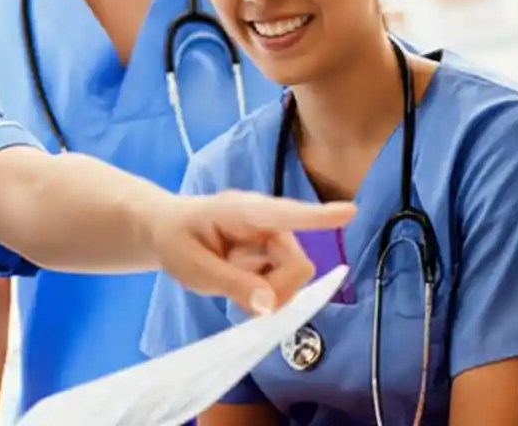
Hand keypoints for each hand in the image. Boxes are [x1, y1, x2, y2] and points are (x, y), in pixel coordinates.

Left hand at [147, 190, 354, 314]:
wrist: (168, 231)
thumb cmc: (177, 240)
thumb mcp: (192, 267)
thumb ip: (230, 283)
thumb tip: (270, 306)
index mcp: (240, 211)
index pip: (282, 214)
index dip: (316, 216)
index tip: (349, 212)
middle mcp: (266, 220)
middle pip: (297, 265)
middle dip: (276, 291)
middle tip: (241, 301)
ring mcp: (273, 237)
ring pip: (294, 277)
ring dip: (269, 292)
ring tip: (233, 283)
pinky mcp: (275, 253)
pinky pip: (286, 282)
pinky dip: (266, 293)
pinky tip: (241, 283)